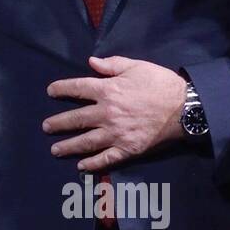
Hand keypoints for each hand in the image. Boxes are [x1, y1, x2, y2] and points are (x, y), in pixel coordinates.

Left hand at [43, 56, 186, 171]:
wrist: (184, 107)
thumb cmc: (160, 83)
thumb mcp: (136, 66)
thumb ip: (112, 64)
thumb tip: (91, 62)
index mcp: (107, 90)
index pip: (77, 88)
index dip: (61, 89)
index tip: (50, 92)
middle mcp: (106, 113)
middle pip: (76, 119)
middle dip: (58, 123)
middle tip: (45, 127)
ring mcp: (116, 133)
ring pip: (86, 141)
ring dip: (68, 146)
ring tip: (54, 150)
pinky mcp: (127, 148)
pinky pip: (106, 158)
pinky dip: (92, 164)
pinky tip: (81, 166)